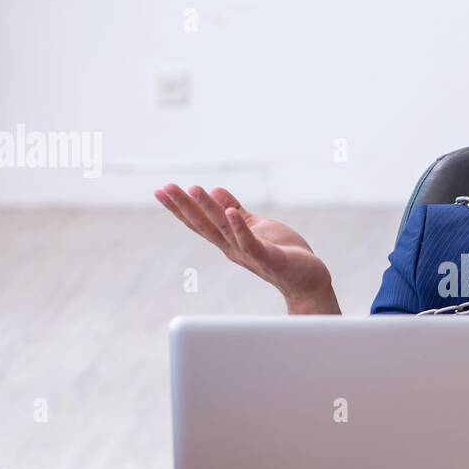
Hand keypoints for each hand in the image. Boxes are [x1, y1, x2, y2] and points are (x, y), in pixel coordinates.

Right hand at [154, 184, 341, 314]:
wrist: (308, 280)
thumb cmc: (283, 253)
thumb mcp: (255, 227)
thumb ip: (237, 211)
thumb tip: (214, 190)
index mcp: (229, 241)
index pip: (200, 222)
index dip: (180, 207)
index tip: (160, 191)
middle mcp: (234, 248)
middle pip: (205, 225)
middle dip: (184, 206)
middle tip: (164, 188)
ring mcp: (250, 254)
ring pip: (225, 230)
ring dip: (209, 209)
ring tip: (194, 189)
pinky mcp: (270, 257)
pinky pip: (252, 243)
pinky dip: (240, 228)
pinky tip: (231, 212)